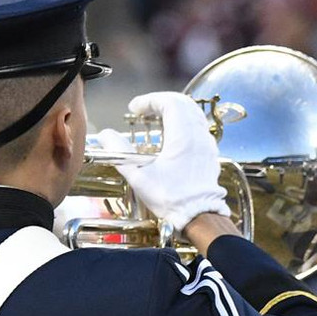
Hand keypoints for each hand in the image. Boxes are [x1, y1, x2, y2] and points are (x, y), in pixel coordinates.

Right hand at [104, 92, 228, 232]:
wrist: (199, 215)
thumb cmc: (171, 198)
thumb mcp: (139, 175)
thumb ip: (120, 152)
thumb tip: (106, 135)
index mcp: (184, 137)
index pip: (170, 102)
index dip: (150, 100)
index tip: (134, 108)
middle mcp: (199, 136)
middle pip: (184, 103)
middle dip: (161, 101)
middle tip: (143, 109)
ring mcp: (208, 144)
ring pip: (194, 114)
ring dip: (174, 110)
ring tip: (155, 119)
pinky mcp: (210, 154)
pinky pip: (199, 127)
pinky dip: (183, 122)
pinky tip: (170, 134)